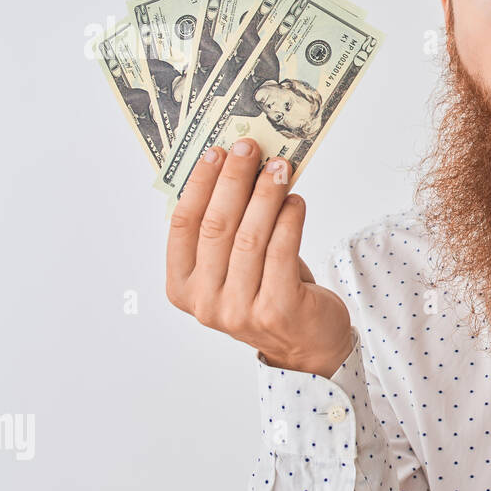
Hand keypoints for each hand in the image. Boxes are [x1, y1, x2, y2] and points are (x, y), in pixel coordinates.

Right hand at [165, 139, 354, 377]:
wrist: (307, 342)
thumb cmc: (268, 293)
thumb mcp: (235, 265)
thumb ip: (227, 228)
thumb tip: (237, 166)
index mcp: (183, 287)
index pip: (183, 225)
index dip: (199, 184)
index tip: (215, 152)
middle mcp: (205, 303)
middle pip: (216, 226)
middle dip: (234, 180)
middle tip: (250, 147)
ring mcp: (239, 310)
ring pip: (250, 237)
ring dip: (265, 194)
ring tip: (279, 168)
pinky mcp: (277, 310)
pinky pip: (281, 251)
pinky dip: (289, 219)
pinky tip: (294, 200)